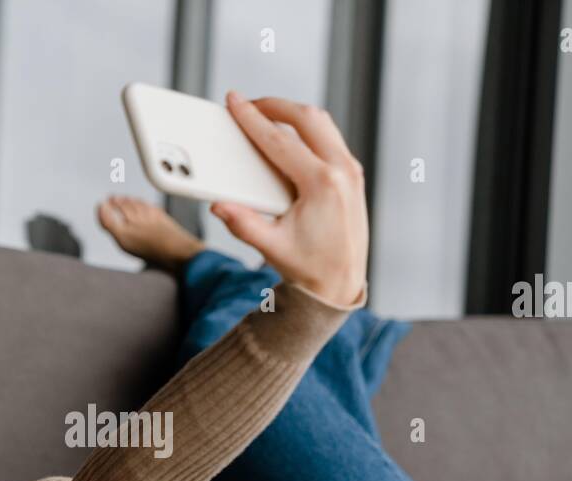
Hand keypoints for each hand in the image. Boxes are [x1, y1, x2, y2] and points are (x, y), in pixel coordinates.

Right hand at [212, 92, 367, 305]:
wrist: (341, 286)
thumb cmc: (309, 268)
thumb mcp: (271, 247)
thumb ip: (242, 224)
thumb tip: (218, 204)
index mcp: (322, 184)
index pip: (279, 141)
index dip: (251, 119)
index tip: (235, 102)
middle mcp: (342, 172)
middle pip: (306, 118)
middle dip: (275, 106)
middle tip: (249, 105)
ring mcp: (351, 172)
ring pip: (322, 123)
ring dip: (293, 114)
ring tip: (266, 115)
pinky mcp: (353, 176)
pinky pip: (329, 138)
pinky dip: (307, 130)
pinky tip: (289, 136)